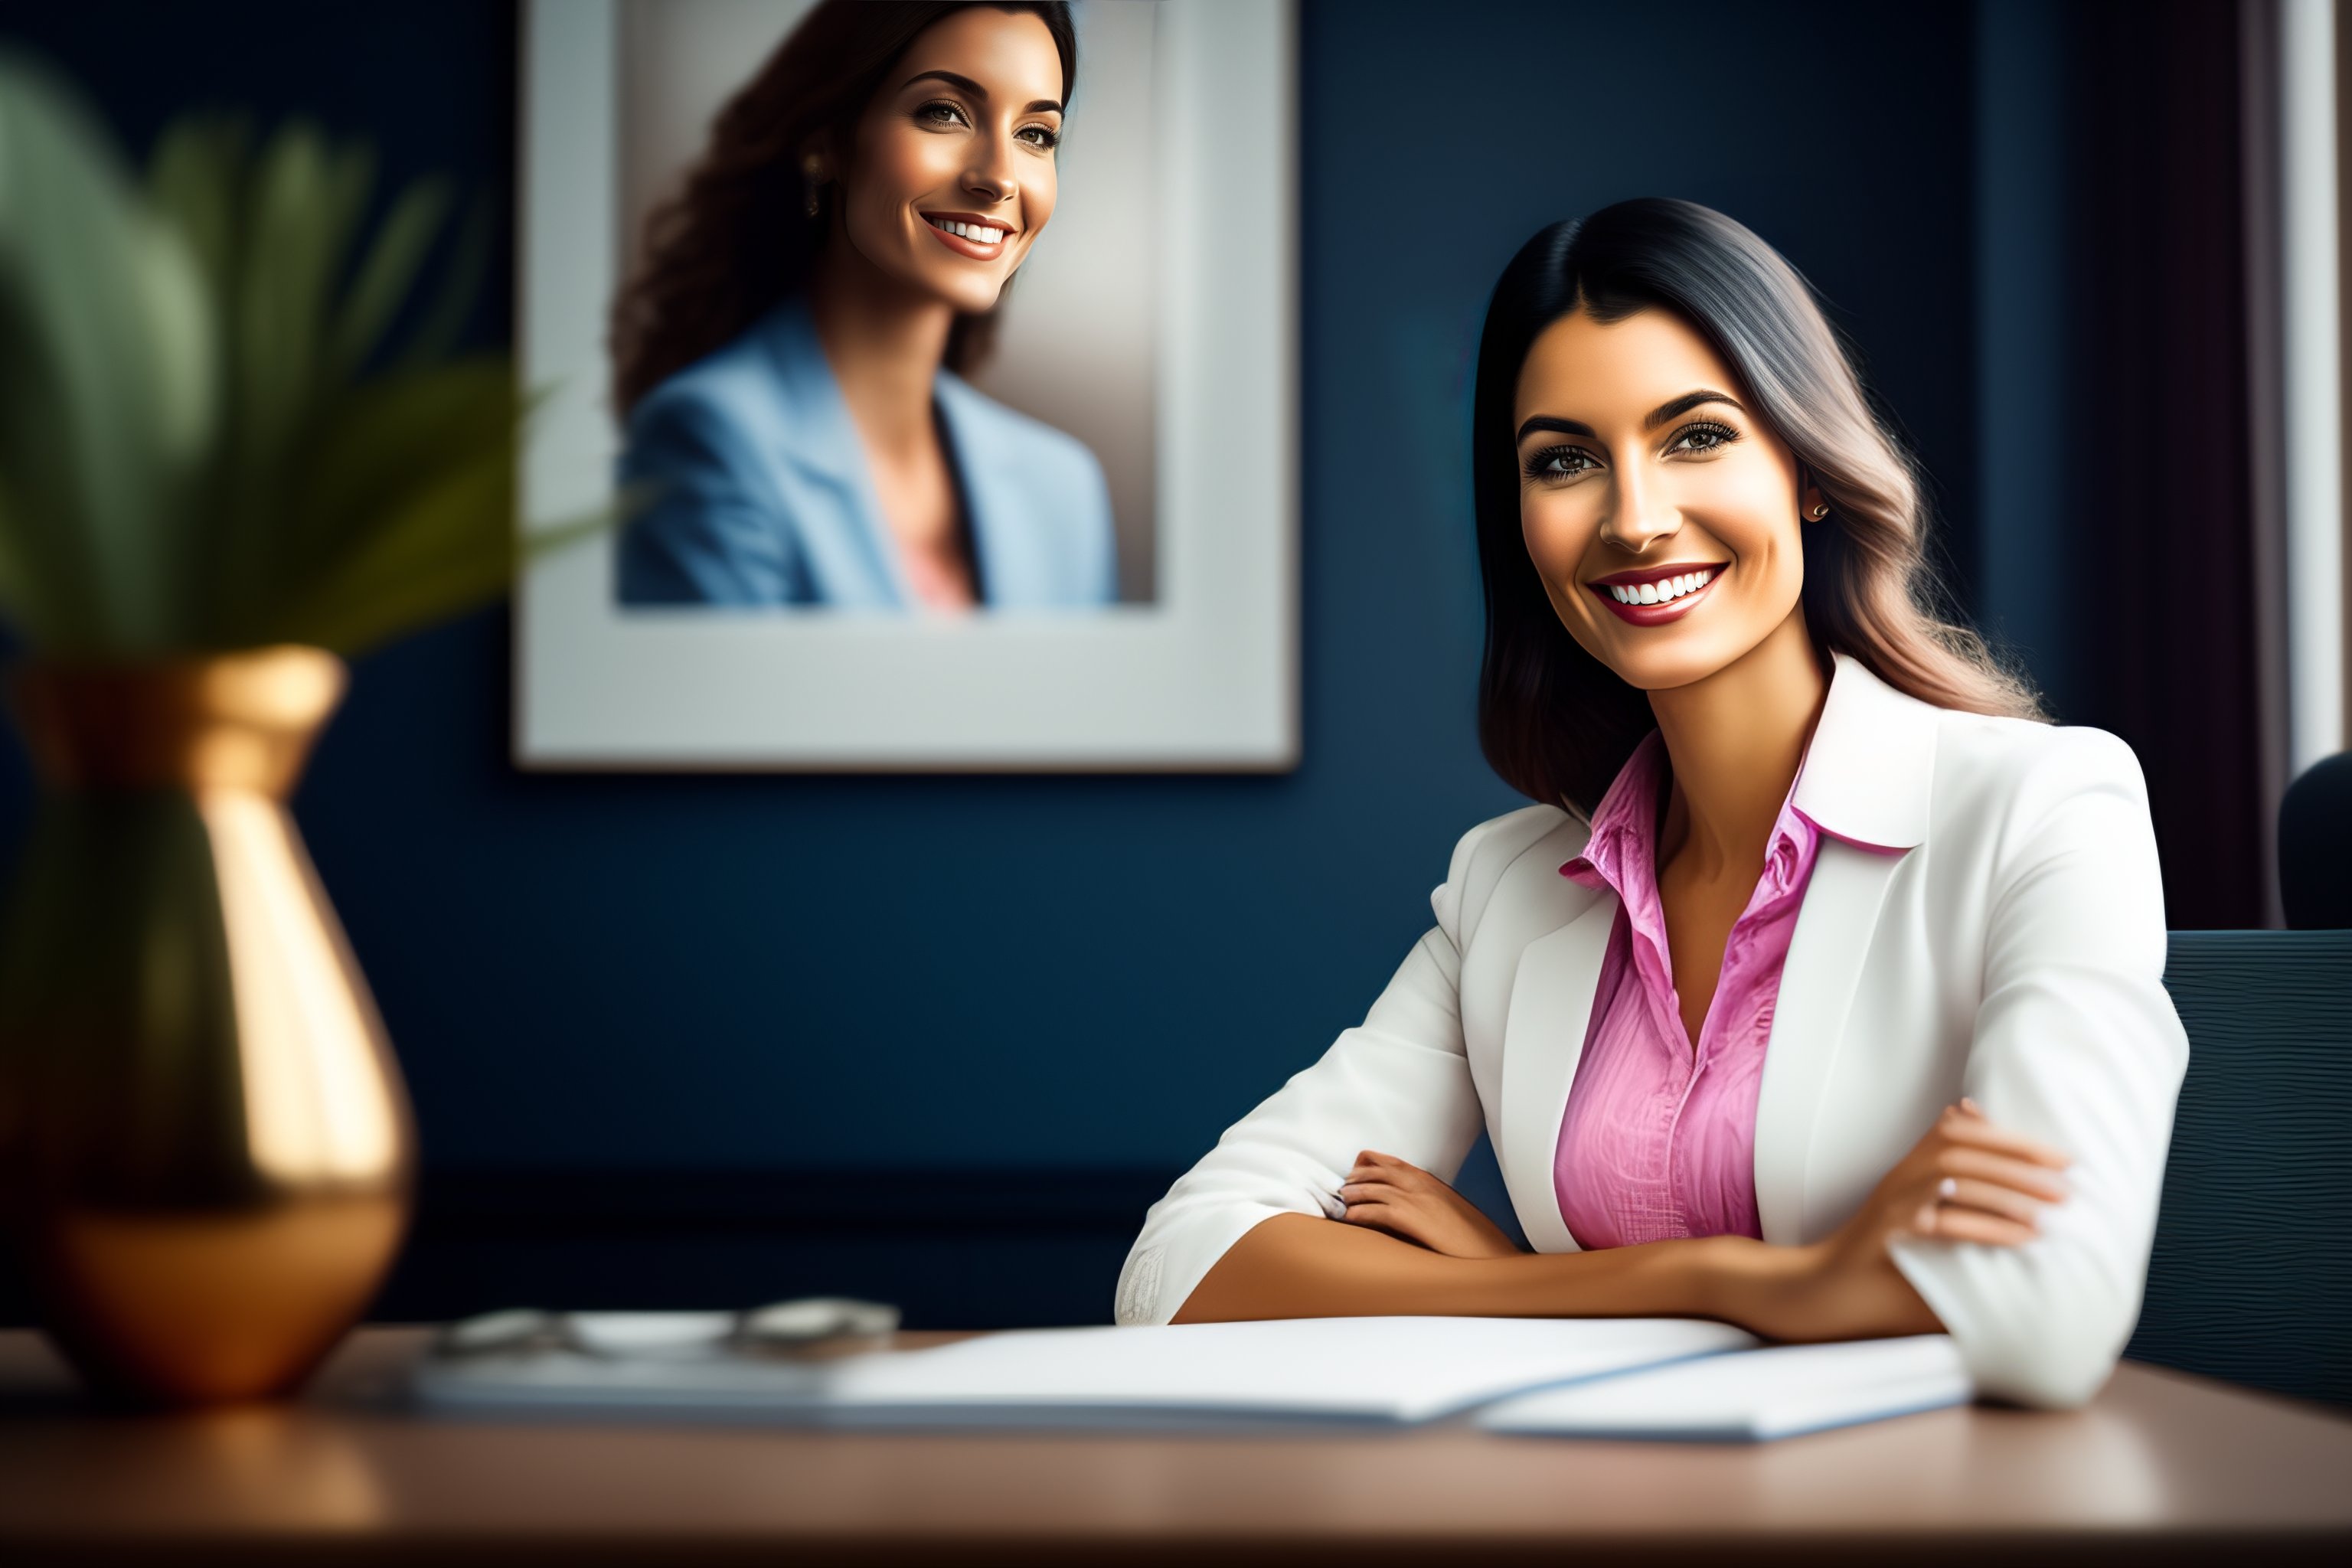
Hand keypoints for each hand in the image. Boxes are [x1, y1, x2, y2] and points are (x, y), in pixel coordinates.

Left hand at [1338, 1150, 1525, 1260]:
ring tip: (1340, 1202)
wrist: (1490, 1255)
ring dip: (1353, 1194)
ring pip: (1374, 1188)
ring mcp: (1417, 1200)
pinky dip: (1360, 1213)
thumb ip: (1426, 1204)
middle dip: (1356, 1177)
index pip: (1392, 1162)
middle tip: (1342, 1189)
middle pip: (1378, 1170)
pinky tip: (1350, 1219)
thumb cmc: (1471, 1239)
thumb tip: (1406, 1210)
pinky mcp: (1413, 1219)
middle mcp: (1421, 1185)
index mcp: (1430, 1182)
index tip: (1355, 1173)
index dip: (1369, 1165)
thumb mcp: (1448, 1213)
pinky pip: (1378, 1211)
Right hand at [1747, 1098, 2072, 1342]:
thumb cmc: (1877, 1269)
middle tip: (2067, 1181)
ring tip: (2052, 1209)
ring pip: (1951, 1175)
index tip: (2061, 1157)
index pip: (1959, 1133)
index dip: (2011, 1138)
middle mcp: (1899, 1179)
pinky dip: (1985, 1224)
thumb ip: (1961, 1214)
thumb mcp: (1925, 1233)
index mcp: (1909, 1172)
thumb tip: (2020, 1214)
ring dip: (2007, 1187)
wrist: (1818, 1293)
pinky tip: (2021, 1236)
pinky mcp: (1886, 1233)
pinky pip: (1940, 1219)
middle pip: (1960, 1148)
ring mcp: (1890, 1203)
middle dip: (2019, 1159)